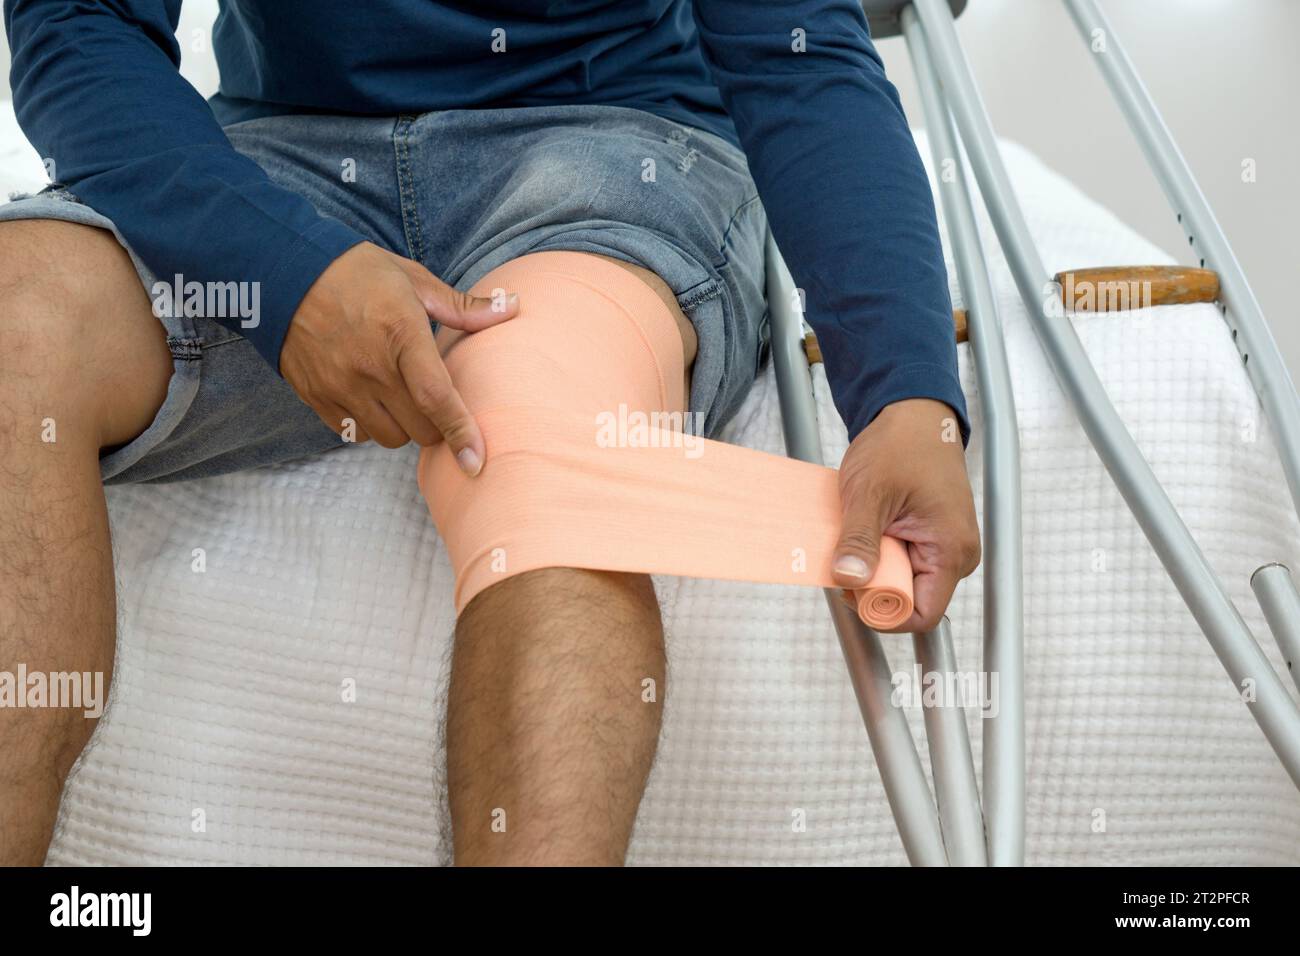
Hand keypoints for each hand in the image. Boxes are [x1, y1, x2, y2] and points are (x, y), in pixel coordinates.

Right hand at [281, 242, 517, 472]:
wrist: (284, 271)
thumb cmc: (357, 273)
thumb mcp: (414, 280)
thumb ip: (464, 307)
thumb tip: (512, 307)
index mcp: (400, 334)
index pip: (436, 397)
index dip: (460, 432)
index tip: (477, 460)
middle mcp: (369, 367)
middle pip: (419, 429)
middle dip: (436, 424)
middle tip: (434, 398)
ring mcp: (340, 385)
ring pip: (390, 438)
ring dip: (404, 427)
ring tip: (399, 395)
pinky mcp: (316, 396)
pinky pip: (355, 434)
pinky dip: (371, 425)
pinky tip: (371, 397)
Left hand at [831, 398, 979, 632]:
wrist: (912, 415)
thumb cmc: (901, 444)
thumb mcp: (870, 492)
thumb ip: (859, 540)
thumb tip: (850, 580)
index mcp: (951, 550)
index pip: (921, 614)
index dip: (883, 612)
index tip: (851, 590)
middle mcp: (955, 555)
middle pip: (907, 598)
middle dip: (872, 585)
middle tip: (844, 555)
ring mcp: (942, 547)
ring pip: (899, 579)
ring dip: (871, 565)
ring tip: (854, 534)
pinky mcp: (928, 538)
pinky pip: (898, 560)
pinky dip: (875, 552)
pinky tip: (862, 530)